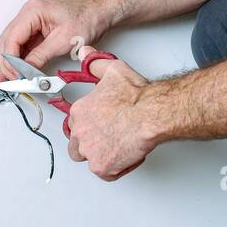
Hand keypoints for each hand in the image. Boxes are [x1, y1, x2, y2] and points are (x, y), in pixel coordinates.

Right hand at [0, 0, 115, 81]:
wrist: (100, 14)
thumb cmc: (87, 18)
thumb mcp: (63, 41)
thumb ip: (40, 56)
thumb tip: (26, 72)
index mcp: (32, 11)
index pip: (11, 38)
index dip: (10, 60)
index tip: (15, 75)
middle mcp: (29, 15)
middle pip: (8, 42)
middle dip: (8, 63)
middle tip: (14, 81)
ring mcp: (32, 22)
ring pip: (13, 45)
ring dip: (12, 63)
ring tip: (12, 81)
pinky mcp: (37, 31)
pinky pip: (23, 47)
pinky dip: (20, 60)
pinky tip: (18, 73)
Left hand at [66, 46, 159, 180]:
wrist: (152, 113)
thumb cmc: (136, 96)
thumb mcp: (113, 71)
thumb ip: (95, 64)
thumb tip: (85, 54)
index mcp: (79, 111)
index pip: (74, 122)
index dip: (89, 123)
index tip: (100, 123)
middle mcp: (80, 132)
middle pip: (76, 145)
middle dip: (90, 142)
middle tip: (109, 137)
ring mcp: (90, 151)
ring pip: (89, 159)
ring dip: (101, 156)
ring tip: (118, 147)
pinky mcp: (103, 166)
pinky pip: (105, 173)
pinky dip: (116, 168)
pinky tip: (126, 156)